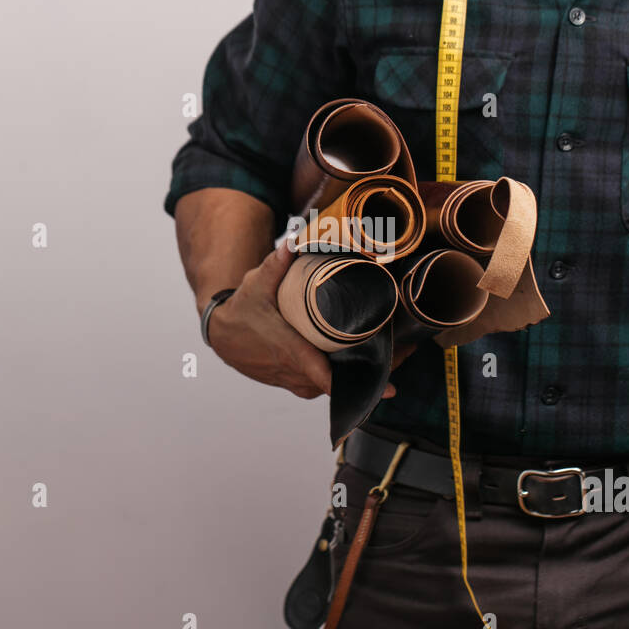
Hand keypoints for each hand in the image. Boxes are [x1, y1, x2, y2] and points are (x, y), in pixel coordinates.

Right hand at [207, 238, 395, 400]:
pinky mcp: (297, 383)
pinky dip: (346, 375)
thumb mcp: (257, 284)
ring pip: (335, 384)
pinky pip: (326, 384)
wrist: (222, 334)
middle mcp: (295, 373)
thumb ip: (277, 264)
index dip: (359, 384)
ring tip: (394, 356)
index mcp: (291, 352)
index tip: (389, 389)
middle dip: (374, 370)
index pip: (327, 377)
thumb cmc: (242, 309)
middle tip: (406, 353)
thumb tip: (295, 240)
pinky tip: (367, 361)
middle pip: (341, 381)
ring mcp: (296, 381)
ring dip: (362, 374)